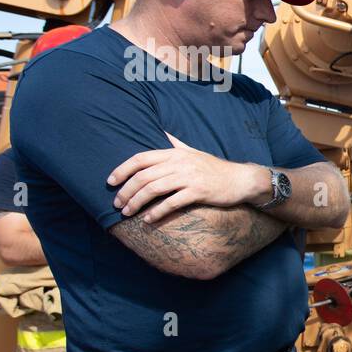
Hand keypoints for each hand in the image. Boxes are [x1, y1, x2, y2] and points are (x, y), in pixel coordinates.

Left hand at [109, 133, 267, 222]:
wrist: (241, 179)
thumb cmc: (214, 168)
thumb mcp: (193, 151)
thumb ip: (175, 143)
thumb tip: (161, 132)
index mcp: (174, 153)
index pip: (140, 158)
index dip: (122, 170)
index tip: (110, 182)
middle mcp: (180, 163)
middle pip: (143, 176)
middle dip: (126, 191)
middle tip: (117, 204)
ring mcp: (189, 177)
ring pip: (154, 189)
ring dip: (137, 202)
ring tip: (127, 213)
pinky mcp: (199, 192)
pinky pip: (172, 203)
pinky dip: (157, 212)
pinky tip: (148, 220)